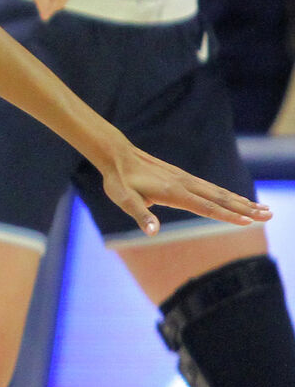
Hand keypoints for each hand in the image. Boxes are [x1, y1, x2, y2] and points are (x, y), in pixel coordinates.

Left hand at [98, 142, 271, 235]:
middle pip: (220, 199)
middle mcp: (184, 184)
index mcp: (173, 192)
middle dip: (245, 209)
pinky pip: (211, 188)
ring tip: (263, 209)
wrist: (117, 154)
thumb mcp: (123, 199)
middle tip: (269, 216)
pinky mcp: (183, 177)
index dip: (226, 216)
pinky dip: (229, 195)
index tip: (247, 223)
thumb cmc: (118, 180)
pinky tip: (237, 199)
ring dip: (242, 201)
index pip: (205, 207)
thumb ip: (140, 215)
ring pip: (219, 192)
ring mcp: (185, 179)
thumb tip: (152, 232)